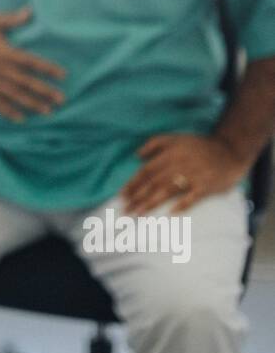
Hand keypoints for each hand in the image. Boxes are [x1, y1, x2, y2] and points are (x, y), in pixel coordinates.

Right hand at [0, 5, 65, 120]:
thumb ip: (12, 19)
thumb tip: (30, 11)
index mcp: (4, 52)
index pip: (31, 62)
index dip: (48, 69)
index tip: (63, 75)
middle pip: (26, 83)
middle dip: (45, 92)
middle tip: (61, 100)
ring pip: (14, 96)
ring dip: (32, 104)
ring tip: (47, 112)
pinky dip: (8, 112)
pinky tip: (21, 119)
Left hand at [120, 133, 246, 214]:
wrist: (230, 151)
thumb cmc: (199, 146)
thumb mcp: (176, 138)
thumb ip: (155, 143)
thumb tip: (137, 155)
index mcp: (170, 153)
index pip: (147, 171)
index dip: (133, 184)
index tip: (121, 196)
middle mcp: (180, 164)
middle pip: (154, 183)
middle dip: (137, 197)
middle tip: (125, 210)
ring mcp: (194, 176)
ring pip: (168, 191)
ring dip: (151, 203)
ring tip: (138, 214)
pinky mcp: (207, 186)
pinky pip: (192, 197)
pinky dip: (181, 205)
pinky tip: (169, 214)